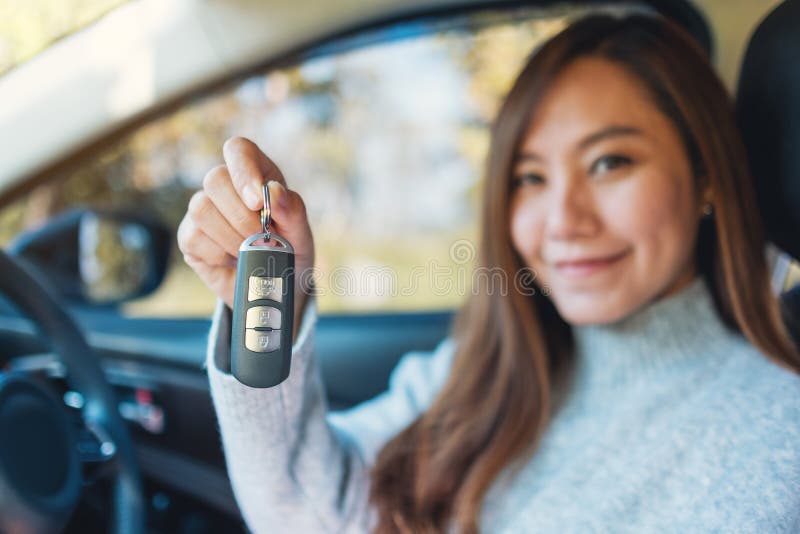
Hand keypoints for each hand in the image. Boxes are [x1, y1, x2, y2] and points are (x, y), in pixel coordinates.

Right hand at [177, 136, 314, 342]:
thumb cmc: (290, 253)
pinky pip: (194, 238)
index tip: (257, 200)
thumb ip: (293, 211)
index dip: (244, 170)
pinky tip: (233, 261)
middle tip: (262, 238)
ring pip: (201, 208)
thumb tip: (274, 192)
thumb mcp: (301, 235)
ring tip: (250, 252)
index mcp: (256, 174)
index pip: (238, 149)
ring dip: (232, 237)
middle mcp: (226, 187)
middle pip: (215, 179)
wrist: (274, 291)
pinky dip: (219, 254)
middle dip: (242, 215)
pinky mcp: (189, 237)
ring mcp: (203, 211)